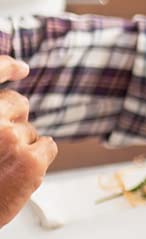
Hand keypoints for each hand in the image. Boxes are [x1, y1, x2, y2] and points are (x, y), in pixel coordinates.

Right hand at [0, 57, 57, 226]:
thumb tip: (14, 106)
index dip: (5, 66)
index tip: (21, 67)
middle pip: (18, 102)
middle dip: (15, 118)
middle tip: (2, 146)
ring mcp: (10, 137)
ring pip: (32, 129)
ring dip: (24, 144)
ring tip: (3, 166)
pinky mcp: (31, 159)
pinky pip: (48, 145)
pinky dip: (40, 157)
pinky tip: (21, 172)